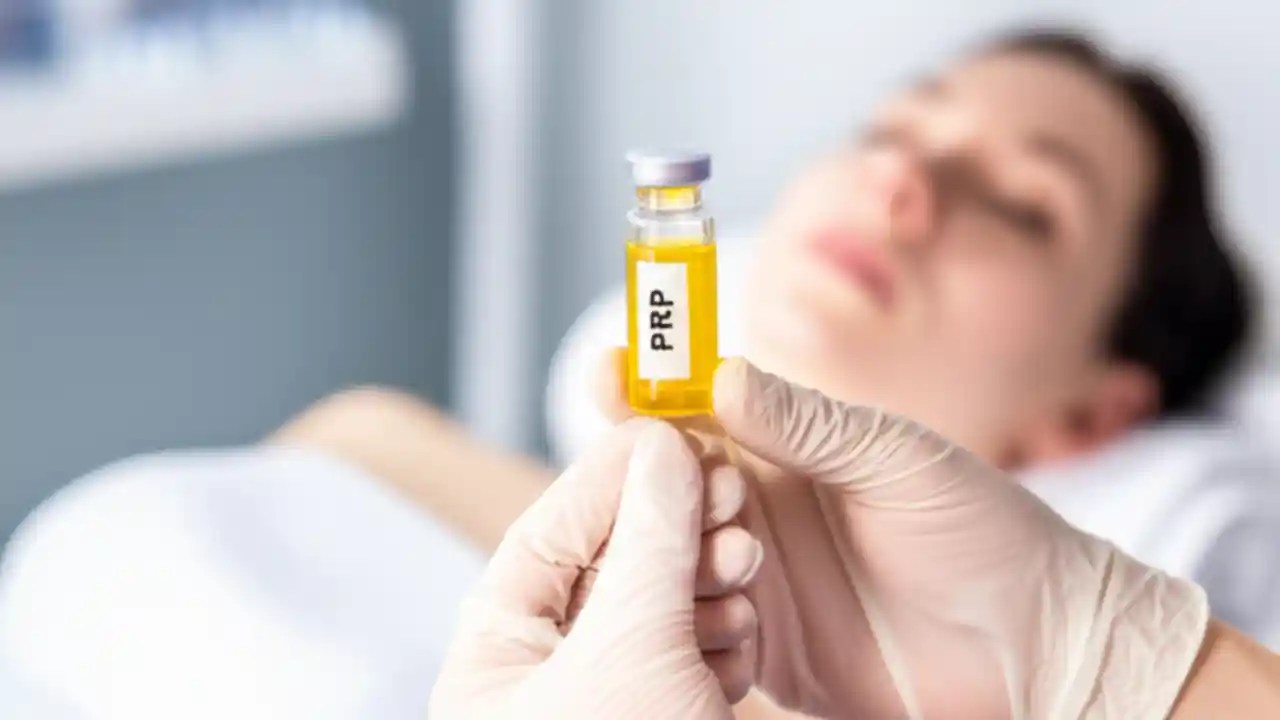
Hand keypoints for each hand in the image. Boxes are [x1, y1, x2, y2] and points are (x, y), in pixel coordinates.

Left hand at [429, 420, 762, 718]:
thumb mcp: (633, 649)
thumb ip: (649, 542)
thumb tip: (662, 449)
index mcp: (494, 664)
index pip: (543, 537)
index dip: (608, 475)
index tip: (666, 430)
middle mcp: (542, 678)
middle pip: (609, 564)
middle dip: (675, 527)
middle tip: (727, 490)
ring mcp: (605, 699)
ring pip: (657, 606)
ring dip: (709, 578)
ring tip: (743, 562)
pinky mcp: (660, 717)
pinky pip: (687, 654)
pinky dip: (721, 637)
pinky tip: (742, 636)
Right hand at [595, 352, 1208, 718]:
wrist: (1035, 645)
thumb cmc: (982, 531)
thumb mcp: (894, 458)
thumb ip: (807, 422)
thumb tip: (718, 374)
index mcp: (781, 451)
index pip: (690, 410)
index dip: (641, 387)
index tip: (608, 373)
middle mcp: (753, 514)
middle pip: (654, 490)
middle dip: (643, 486)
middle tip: (689, 494)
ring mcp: (753, 585)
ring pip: (662, 566)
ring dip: (670, 561)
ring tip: (741, 566)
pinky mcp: (763, 653)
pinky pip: (696, 637)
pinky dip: (693, 628)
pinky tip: (734, 626)